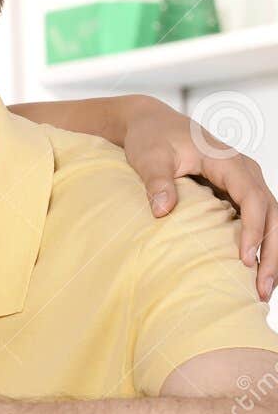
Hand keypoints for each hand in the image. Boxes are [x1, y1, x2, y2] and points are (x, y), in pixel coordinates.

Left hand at [120, 98, 277, 298]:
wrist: (150, 123)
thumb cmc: (150, 138)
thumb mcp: (148, 156)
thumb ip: (156, 181)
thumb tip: (162, 210)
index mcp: (229, 162)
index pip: (252, 198)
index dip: (252, 230)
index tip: (244, 259)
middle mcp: (245, 172)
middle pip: (272, 214)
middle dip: (271, 251)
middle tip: (262, 289)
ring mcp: (243, 182)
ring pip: (270, 220)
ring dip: (269, 253)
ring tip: (262, 290)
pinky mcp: (235, 192)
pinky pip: (256, 220)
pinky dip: (259, 245)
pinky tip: (252, 272)